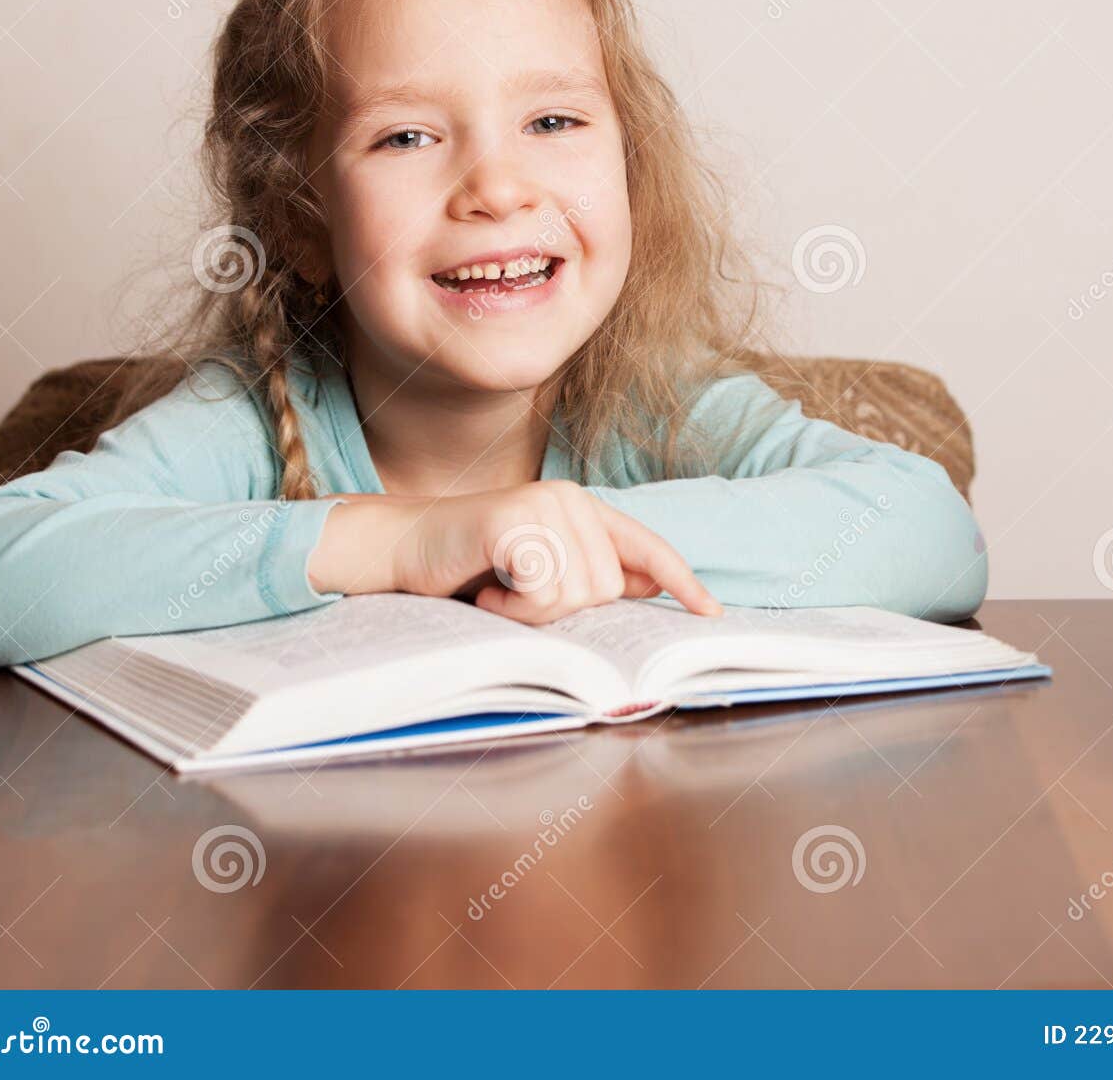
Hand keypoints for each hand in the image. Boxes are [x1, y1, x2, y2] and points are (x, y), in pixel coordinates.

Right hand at [390, 480, 723, 624]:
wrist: (400, 550)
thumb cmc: (470, 566)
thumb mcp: (540, 571)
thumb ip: (590, 571)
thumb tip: (650, 583)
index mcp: (582, 509)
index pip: (647, 546)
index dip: (683, 581)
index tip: (711, 613)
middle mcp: (569, 499)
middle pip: (606, 587)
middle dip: (563, 610)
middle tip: (518, 599)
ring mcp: (542, 504)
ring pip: (576, 594)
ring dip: (534, 613)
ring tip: (499, 593)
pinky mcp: (513, 520)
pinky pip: (542, 591)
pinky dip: (513, 608)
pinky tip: (486, 593)